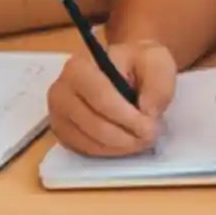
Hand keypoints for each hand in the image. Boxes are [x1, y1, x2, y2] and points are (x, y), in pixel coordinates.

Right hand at [47, 40, 176, 155]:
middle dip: (127, 137)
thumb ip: (156, 85)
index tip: (152, 127)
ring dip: (121, 147)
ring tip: (142, 140)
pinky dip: (110, 151)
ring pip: (90, 142)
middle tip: (151, 137)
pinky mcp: (63, 131)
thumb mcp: (156, 63)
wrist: (124, 68)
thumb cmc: (138, 64)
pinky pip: (85, 150)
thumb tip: (147, 112)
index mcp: (80, 68)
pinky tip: (126, 144)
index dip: (129, 119)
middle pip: (94, 125)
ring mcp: (59, 113)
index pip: (102, 100)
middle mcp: (61, 91)